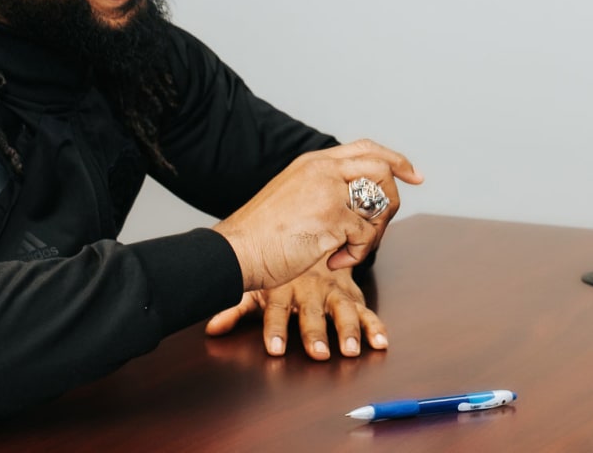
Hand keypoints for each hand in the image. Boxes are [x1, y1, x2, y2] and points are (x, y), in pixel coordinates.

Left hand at [204, 259, 387, 359]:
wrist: (307, 239)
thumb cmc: (277, 271)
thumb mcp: (255, 286)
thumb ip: (234, 307)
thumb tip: (211, 328)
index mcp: (283, 287)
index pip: (276, 310)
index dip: (275, 329)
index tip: (275, 350)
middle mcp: (310, 288)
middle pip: (312, 312)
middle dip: (315, 332)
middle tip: (318, 353)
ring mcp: (333, 290)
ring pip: (342, 310)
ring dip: (347, 330)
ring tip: (351, 350)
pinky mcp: (352, 294)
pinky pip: (366, 309)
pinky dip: (375, 326)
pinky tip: (381, 342)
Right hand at [211, 139, 421, 290]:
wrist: (237, 250)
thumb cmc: (260, 234)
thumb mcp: (293, 197)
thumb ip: (323, 192)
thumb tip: (359, 206)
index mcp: (312, 162)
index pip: (366, 148)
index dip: (396, 159)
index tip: (414, 176)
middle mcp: (322, 170)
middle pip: (383, 169)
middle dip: (392, 202)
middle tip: (376, 229)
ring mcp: (328, 191)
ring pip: (380, 204)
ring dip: (373, 233)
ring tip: (347, 250)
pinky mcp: (332, 217)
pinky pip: (366, 236)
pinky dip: (356, 255)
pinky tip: (332, 261)